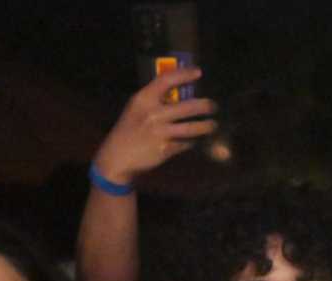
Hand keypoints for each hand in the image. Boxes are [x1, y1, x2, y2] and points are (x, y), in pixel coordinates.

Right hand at [92, 66, 217, 183]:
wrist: (118, 156)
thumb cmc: (129, 129)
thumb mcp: (136, 108)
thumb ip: (153, 99)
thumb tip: (178, 91)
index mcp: (143, 99)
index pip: (166, 80)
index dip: (184, 75)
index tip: (198, 72)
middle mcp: (153, 114)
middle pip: (186, 107)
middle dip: (204, 106)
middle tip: (213, 106)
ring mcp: (160, 133)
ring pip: (190, 128)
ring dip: (205, 126)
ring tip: (212, 125)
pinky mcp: (165, 149)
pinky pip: (184, 143)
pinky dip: (191, 142)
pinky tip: (193, 140)